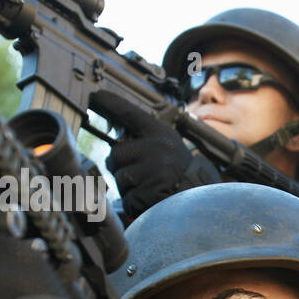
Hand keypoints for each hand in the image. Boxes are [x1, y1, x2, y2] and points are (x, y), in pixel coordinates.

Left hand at [90, 90, 221, 220]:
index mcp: (162, 135)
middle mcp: (158, 148)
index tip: (95, 95)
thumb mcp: (167, 148)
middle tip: (142, 175)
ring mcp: (154, 170)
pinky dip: (135, 204)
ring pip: (119, 179)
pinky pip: (127, 199)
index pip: (131, 114)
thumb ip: (143, 141)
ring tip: (150, 188)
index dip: (111, 103)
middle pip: (115, 155)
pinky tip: (151, 200)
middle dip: (122, 168)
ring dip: (129, 188)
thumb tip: (114, 140)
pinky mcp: (150, 192)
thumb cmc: (181, 174)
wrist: (202, 199)